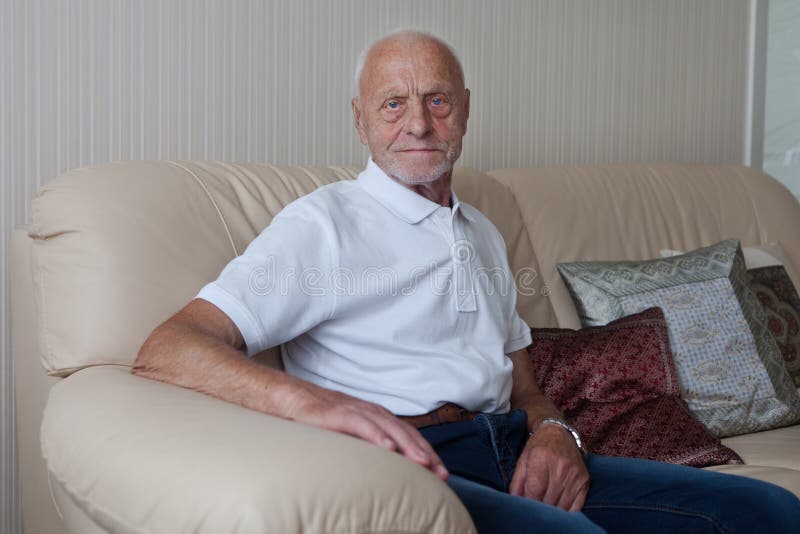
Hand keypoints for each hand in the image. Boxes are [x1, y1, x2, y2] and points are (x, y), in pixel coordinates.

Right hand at [286, 385, 448, 480]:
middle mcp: (373, 412)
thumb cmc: (324, 420)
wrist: (295, 399)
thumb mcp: (353, 435)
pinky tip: (388, 447)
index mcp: (379, 418)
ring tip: (422, 463)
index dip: (427, 452)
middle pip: (405, 432)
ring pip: (389, 427)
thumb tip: (390, 468)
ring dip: (407, 445)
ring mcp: (357, 411)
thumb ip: (371, 446)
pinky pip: (361, 423)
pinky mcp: (338, 413)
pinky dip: (377, 435)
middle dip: (425, 452)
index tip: (441, 472)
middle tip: (440, 472)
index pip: (409, 435)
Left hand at [509, 423, 589, 510]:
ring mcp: (575, 475)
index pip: (534, 490)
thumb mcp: (522, 460)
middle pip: (548, 501)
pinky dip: (566, 512)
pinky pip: (576, 507)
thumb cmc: (538, 447)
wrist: (560, 433)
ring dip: (552, 511)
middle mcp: (561, 467)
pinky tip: (558, 507)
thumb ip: (517, 482)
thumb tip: (516, 502)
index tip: (525, 505)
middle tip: (533, 506)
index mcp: (542, 458)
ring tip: (545, 505)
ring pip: (562, 507)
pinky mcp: (585, 481)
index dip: (528, 502)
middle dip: (539, 507)